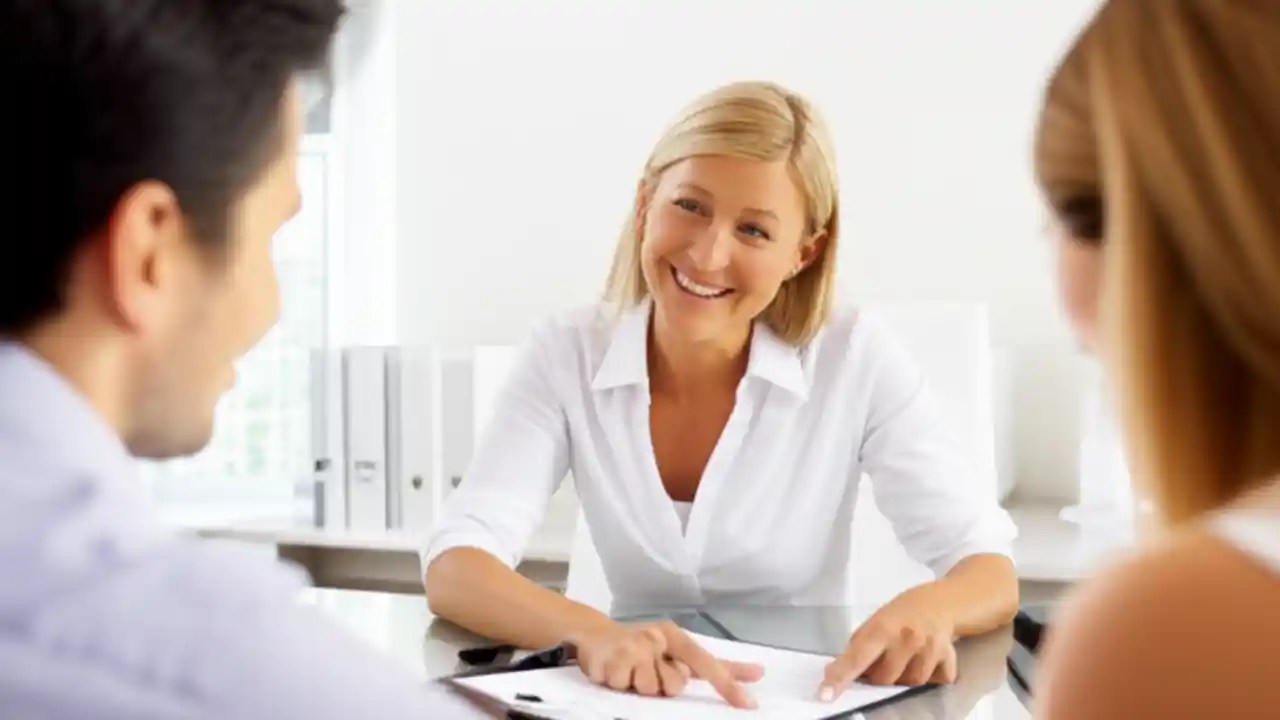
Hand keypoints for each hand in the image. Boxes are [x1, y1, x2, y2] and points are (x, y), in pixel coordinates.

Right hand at [570, 621, 762, 707]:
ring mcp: (634, 645)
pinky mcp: (613, 657)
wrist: (593, 633)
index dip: (728, 683)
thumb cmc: (640, 645)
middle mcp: (657, 637)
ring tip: (627, 670)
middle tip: (645, 671)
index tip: (749, 704)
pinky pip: (623, 686)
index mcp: (674, 635)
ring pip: (648, 689)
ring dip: (636, 686)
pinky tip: (611, 669)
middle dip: (660, 685)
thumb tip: (755, 672)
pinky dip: (616, 683)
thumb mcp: (673, 650)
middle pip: (674, 686)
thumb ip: (707, 665)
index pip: (705, 662)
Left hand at [819, 584, 958, 699]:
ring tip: (905, 656)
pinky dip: (929, 676)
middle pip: (884, 679)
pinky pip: (935, 682)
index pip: (857, 658)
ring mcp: (930, 650)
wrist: (941, 602)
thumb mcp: (876, 620)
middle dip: (878, 675)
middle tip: (883, 658)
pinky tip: (927, 659)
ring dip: (903, 677)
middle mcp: (907, 639)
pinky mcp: (949, 659)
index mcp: (883, 628)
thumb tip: (840, 672)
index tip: (825, 694)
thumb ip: (861, 645)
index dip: (840, 677)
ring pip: (909, 684)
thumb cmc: (902, 612)